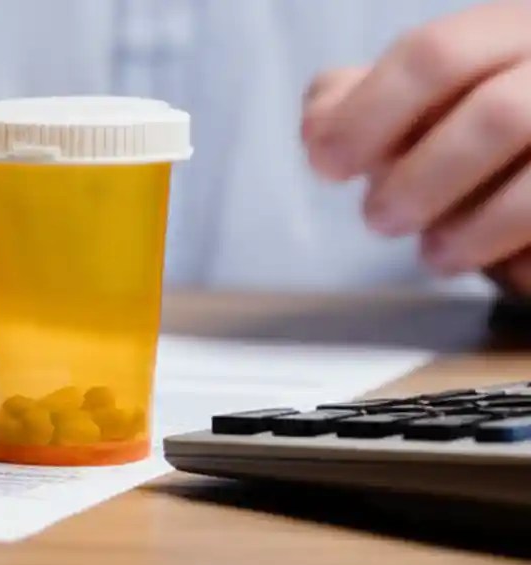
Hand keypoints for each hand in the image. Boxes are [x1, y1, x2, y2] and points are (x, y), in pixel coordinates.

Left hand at [302, 0, 530, 293]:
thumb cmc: (486, 130)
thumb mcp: (430, 102)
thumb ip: (367, 101)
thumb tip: (320, 119)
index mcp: (516, 30)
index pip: (434, 54)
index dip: (366, 114)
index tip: (326, 165)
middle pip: (495, 116)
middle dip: (420, 178)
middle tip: (378, 219)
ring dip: (473, 227)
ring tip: (434, 255)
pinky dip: (519, 260)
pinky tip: (500, 266)